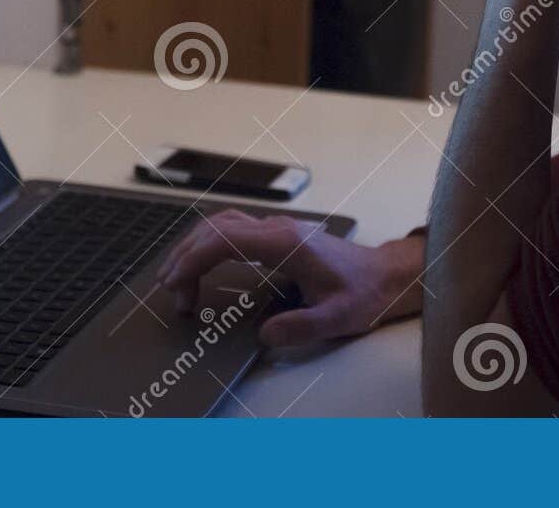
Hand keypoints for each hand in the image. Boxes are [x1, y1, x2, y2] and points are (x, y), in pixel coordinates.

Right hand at [155, 210, 425, 347]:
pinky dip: (210, 243)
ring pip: (223, 222)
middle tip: (171, 292)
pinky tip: (202, 264)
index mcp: (286, 243)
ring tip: (178, 280)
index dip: (194, 259)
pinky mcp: (279, 235)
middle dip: (187, 256)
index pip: (226, 239)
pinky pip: (234, 228)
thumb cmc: (364, 294)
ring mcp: (278, 228)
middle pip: (217, 227)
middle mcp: (278, 228)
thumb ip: (301, 327)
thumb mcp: (337, 318)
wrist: (386, 275)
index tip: (176, 284)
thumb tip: (264, 335)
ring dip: (195, 246)